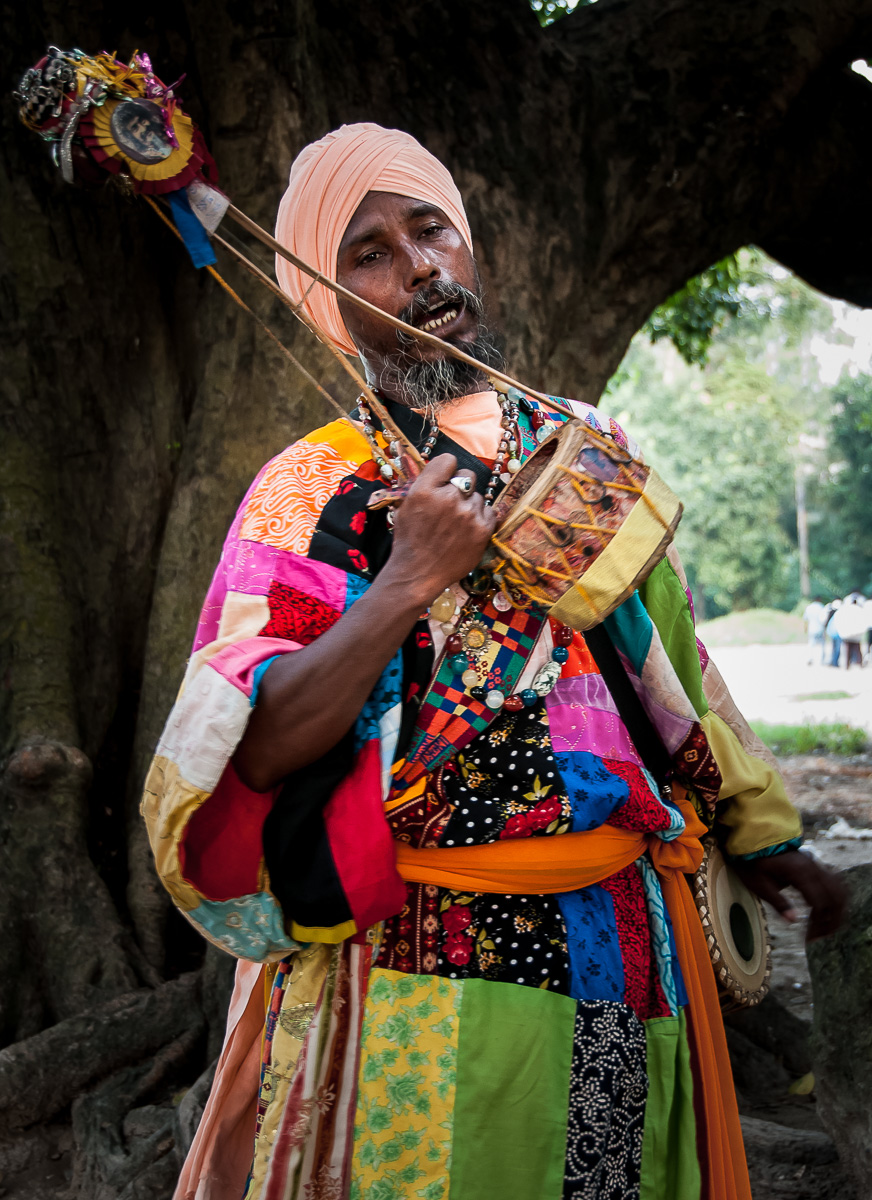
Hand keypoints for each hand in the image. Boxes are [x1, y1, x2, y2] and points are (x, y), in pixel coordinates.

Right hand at [386, 453, 496, 604]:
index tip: (445, 478)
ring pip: (478, 496)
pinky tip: (468, 529)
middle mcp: (448, 498)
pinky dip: (481, 518)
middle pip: (467, 476)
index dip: (447, 470)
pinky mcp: (482, 530)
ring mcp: (468, 514)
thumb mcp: (404, 507)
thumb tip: (440, 471)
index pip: (448, 460)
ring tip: (457, 523)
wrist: (418, 574)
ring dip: (469, 506)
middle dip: (460, 487)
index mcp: (424, 490)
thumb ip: (422, 486)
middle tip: (451, 503)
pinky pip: (490, 512)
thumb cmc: (409, 541)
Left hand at [733, 849, 847, 942]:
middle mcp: (813, 868)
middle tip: (819, 937)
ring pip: (839, 891)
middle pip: (834, 899)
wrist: (754, 841)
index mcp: (799, 873)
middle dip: (831, 921)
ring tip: (826, 928)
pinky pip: (836, 883)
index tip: (809, 938)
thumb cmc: (753, 863)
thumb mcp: (759, 884)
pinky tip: (830, 911)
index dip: (817, 924)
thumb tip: (794, 921)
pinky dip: (837, 899)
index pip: (818, 903)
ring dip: (837, 911)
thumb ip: (778, 902)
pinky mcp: (815, 866)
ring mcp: (816, 866)